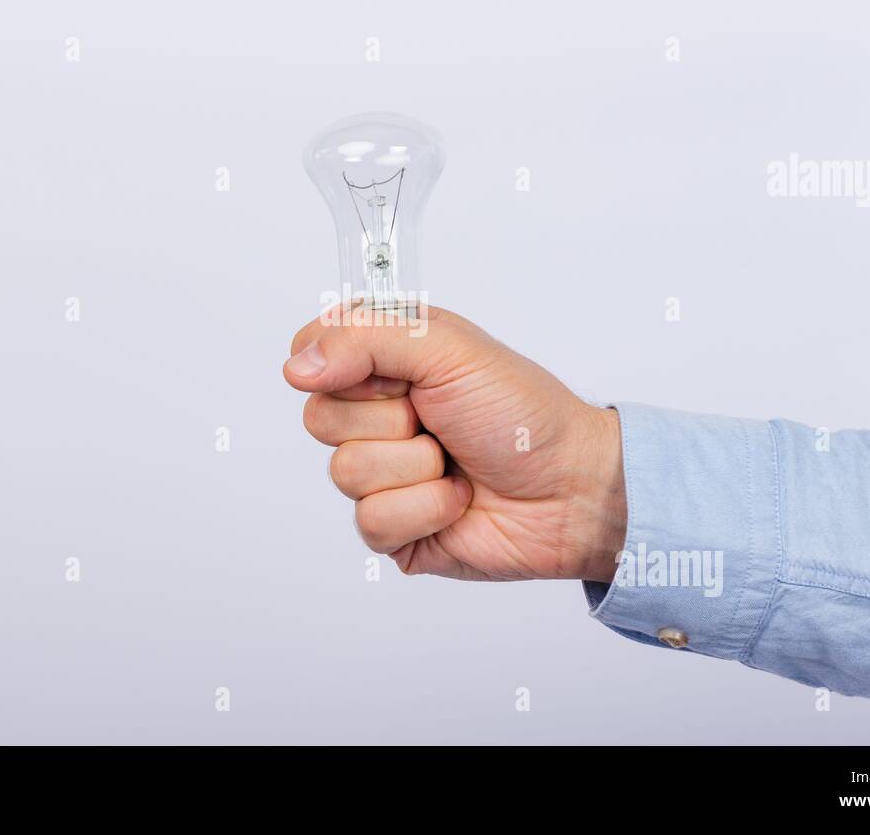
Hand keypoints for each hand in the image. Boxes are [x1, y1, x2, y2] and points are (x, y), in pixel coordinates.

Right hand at [283, 304, 626, 581]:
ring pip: (345, 473)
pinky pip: (370, 522)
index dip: (343, 366)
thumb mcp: (449, 348)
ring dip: (415, 468)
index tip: (396, 374)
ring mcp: (381, 475)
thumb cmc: (523, 414)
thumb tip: (296, 365)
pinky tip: (457, 501)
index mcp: (384, 363)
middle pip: (320, 418)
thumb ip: (366, 339)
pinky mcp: (392, 529)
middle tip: (438, 418)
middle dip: (391, 420)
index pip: (311, 355)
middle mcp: (375, 416)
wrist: (573, 488)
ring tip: (454, 461)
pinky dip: (425, 509)